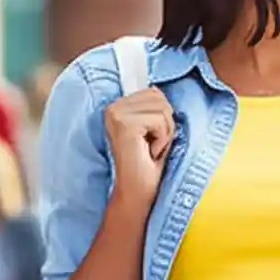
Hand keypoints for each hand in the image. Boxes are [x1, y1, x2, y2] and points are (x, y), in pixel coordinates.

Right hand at [104, 87, 174, 206]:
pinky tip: (149, 153)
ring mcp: (116, 114)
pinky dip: (162, 140)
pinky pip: (161, 121)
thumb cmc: (149, 164)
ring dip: (165, 133)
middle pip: (160, 97)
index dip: (163, 116)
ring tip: (150, 149)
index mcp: (118, 105)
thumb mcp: (155, 129)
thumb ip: (154, 108)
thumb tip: (160, 88)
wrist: (137, 191)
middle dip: (166, 124)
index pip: (154, 92)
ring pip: (163, 108)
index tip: (152, 137)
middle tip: (152, 145)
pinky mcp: (124, 124)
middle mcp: (113, 106)